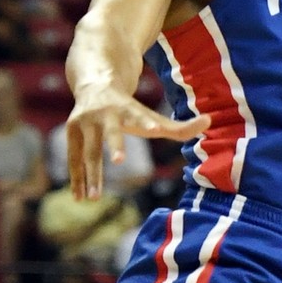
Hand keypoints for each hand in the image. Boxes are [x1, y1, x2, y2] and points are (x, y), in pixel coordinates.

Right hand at [67, 87, 210, 200]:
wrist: (96, 83)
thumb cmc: (130, 109)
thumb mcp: (152, 116)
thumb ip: (179, 126)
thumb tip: (210, 121)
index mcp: (127, 108)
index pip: (139, 115)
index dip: (146, 121)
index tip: (154, 127)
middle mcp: (105, 113)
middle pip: (111, 133)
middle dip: (115, 146)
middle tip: (122, 160)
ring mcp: (85, 122)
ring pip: (89, 152)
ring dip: (91, 175)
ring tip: (94, 199)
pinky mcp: (71, 130)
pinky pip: (74, 159)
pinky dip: (77, 178)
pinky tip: (79, 198)